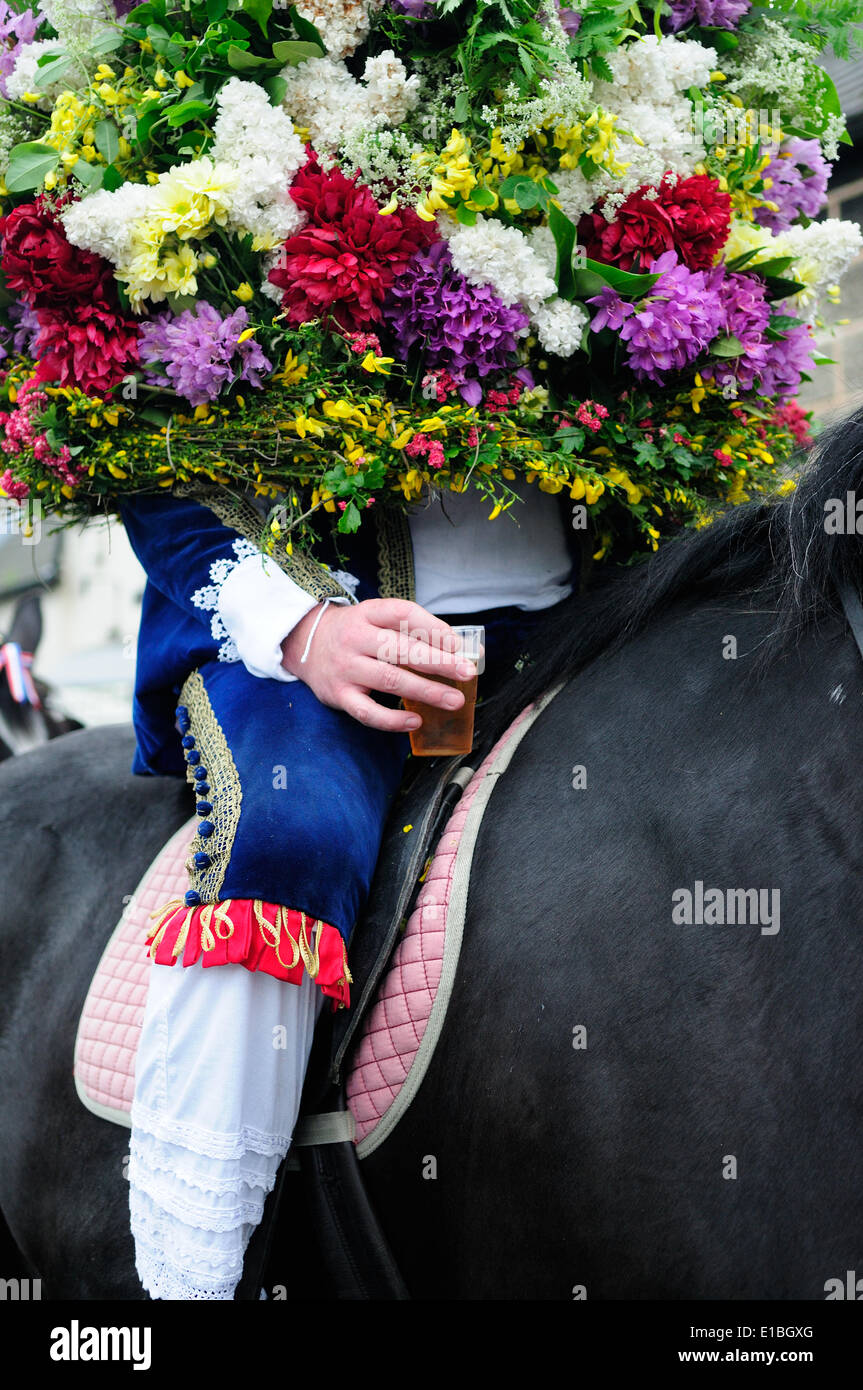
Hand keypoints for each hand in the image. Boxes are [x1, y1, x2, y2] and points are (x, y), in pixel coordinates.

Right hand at [280, 598, 481, 734]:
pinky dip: (393, 720)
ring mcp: (346, 668)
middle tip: (467, 673)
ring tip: (454, 700)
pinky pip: (367, 712)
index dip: (433, 627)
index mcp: (369, 613)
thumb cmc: (355, 633)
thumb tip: (463, 651)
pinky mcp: (339, 695)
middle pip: (400, 649)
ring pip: (389, 680)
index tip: (458, 645)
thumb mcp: (377, 619)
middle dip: (438, 662)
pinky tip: (416, 721)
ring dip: (425, 691)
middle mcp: (355, 638)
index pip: (403, 614)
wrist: (305, 644)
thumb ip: (413, 631)